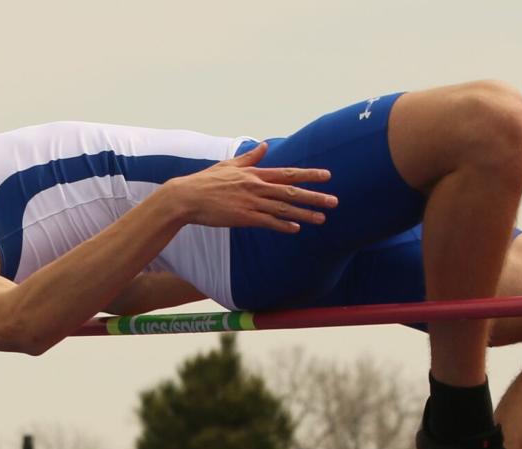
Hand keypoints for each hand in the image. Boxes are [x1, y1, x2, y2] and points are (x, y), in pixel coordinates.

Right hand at [166, 142, 335, 232]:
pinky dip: (282, 224)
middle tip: (334, 201)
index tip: (327, 175)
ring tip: (322, 218)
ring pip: (283, 208)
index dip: (309, 175)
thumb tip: (265, 146)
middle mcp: (256, 187)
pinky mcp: (242, 217)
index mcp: (254, 174)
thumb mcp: (229, 165)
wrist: (187, 196)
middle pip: (291, 192)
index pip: (288, 174)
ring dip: (304, 213)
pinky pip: (267, 221)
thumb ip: (250, 157)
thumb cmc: (206, 181)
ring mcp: (250, 202)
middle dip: (314, 196)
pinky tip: (296, 228)